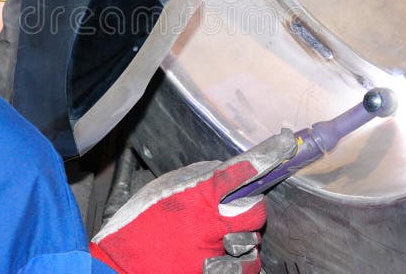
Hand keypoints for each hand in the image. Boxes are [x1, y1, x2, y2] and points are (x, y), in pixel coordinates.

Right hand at [89, 129, 296, 272]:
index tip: (285, 143)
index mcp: (196, 196)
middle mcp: (210, 224)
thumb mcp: (161, 191)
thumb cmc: (137, 228)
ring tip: (219, 244)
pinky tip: (217, 262)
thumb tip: (222, 173)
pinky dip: (235, 267)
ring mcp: (214, 254)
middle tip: (234, 214)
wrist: (120, 268)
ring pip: (251, 246)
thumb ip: (195, 182)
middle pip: (255, 212)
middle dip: (250, 212)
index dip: (266, 156)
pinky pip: (243, 271)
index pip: (239, 170)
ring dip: (242, 244)